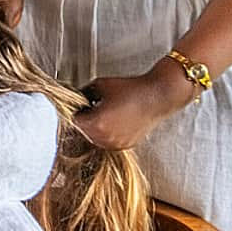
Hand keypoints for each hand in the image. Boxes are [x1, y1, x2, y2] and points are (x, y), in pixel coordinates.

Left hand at [74, 64, 196, 149]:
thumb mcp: (99, 85)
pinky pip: (109, 142)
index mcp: (96, 123)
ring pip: (96, 139)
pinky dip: (109, 133)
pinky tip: (115, 120)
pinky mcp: (126, 145)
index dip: (78, 111)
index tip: (81, 105)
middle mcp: (105, 137)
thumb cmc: (130, 89)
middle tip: (93, 108)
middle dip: (86, 120)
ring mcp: (117, 143)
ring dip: (96, 128)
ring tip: (106, 113)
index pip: (75, 121)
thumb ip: (83, 93)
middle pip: (84, 131)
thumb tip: (76, 98)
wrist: (156, 96)